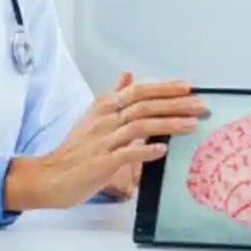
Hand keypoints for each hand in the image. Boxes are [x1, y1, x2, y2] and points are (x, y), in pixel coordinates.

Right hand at [6, 72, 204, 210]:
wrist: (50, 175)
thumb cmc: (74, 149)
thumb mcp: (92, 116)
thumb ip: (113, 95)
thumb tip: (128, 74)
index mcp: (104, 106)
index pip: (138, 90)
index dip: (164, 87)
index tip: (187, 86)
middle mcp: (104, 120)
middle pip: (144, 105)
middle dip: (175, 103)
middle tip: (200, 104)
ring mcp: (103, 141)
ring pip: (140, 126)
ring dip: (168, 124)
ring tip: (192, 124)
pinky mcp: (102, 163)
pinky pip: (127, 154)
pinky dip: (146, 151)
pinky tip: (163, 150)